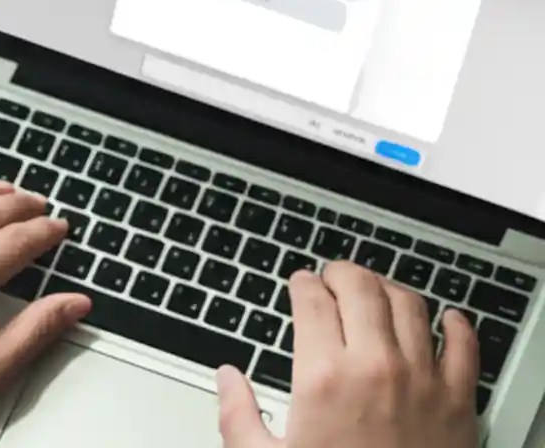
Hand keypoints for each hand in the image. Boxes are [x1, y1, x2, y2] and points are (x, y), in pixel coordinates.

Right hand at [217, 262, 479, 447]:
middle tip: (334, 275)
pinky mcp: (458, 401)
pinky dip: (455, 324)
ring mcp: (421, 380)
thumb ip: (238, 417)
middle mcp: (374, 367)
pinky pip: (463, 344)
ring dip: (390, 288)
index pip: (312, 300)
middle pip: (362, 288)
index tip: (300, 283)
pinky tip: (446, 320)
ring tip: (378, 290)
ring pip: (410, 304)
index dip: (302, 284)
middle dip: (343, 273)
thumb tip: (227, 380)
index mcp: (322, 377)